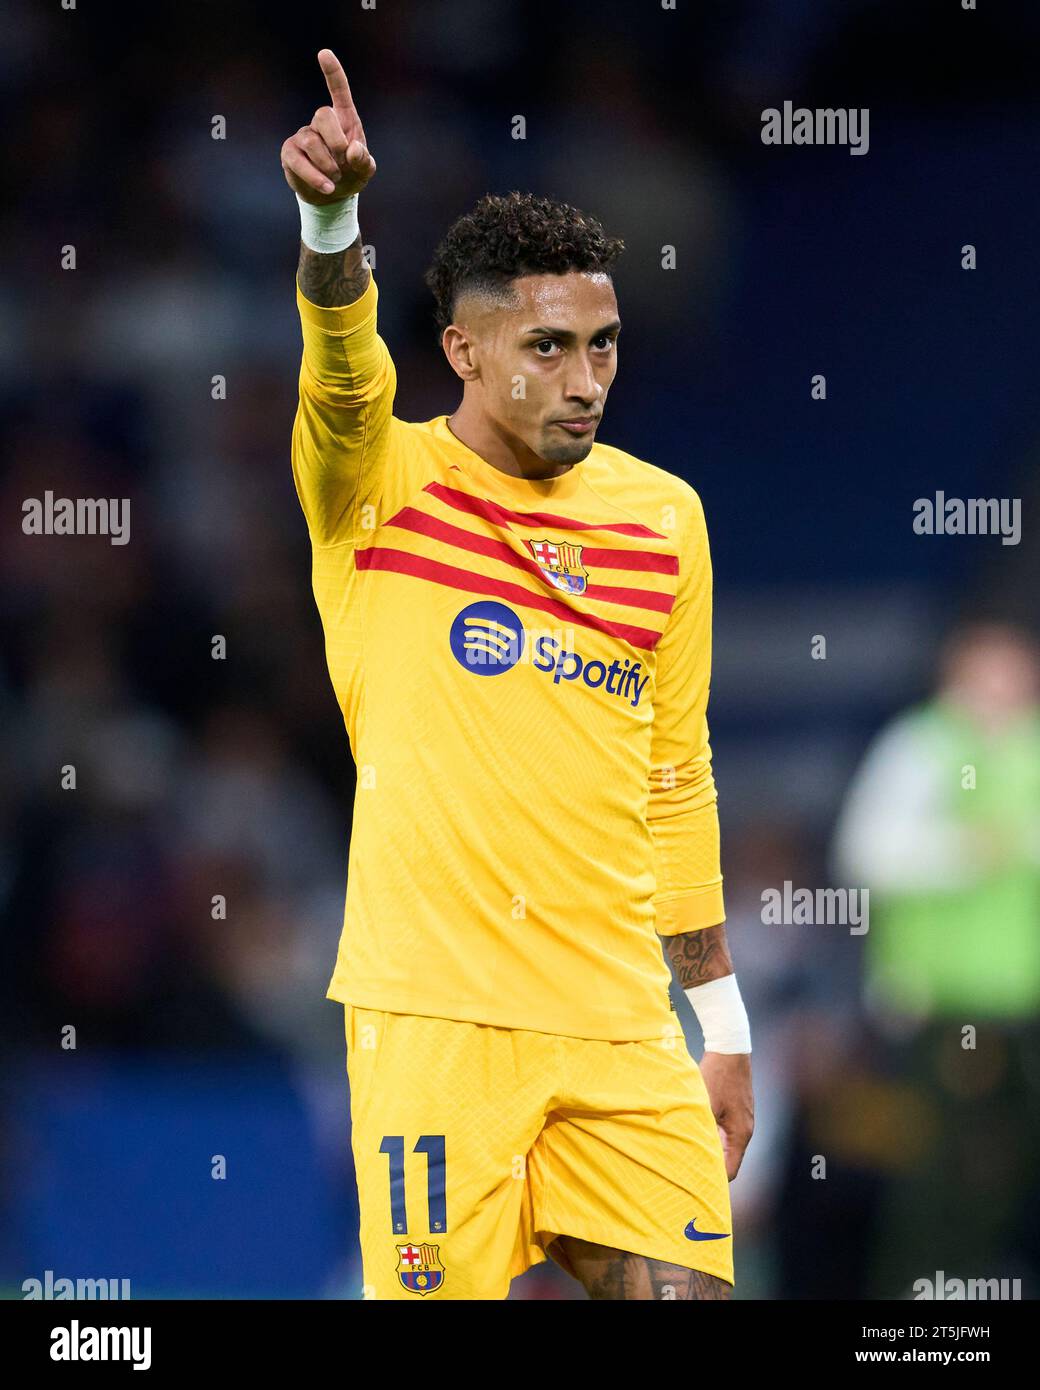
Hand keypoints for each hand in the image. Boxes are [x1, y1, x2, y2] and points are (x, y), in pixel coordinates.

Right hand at [280, 49, 376, 204]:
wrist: (333, 197)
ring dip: (327, 164)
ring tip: (336, 178)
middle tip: (343, 160)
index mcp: (344, 119)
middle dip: (335, 140)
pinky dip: (315, 176)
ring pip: (311, 141)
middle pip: (323, 114)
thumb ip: (364, 160)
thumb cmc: (351, 175)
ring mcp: (303, 136)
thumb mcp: (365, 171)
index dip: (332, 73)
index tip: (324, 53)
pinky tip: (327, 187)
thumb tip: (352, 149)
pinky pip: (298, 160)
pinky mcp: (290, 152)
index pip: (339, 91)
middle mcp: (322, 123)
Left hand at [699, 1051, 753, 1180]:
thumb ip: (698, 1127)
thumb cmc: (717, 1075)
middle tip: (686, 1174)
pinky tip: (694, 1133)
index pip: (730, 1171)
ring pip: (726, 1146)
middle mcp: (745, 1131)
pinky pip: (725, 1132)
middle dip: (710, 1168)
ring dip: (710, 1151)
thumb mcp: (704, 1103)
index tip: (694, 1184)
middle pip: (728, 1160)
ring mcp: (742, 1120)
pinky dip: (712, 1137)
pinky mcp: (736, 1111)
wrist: (729, 1049)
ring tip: (687, 1156)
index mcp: (740, 1134)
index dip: (714, 1181)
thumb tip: (685, 1148)